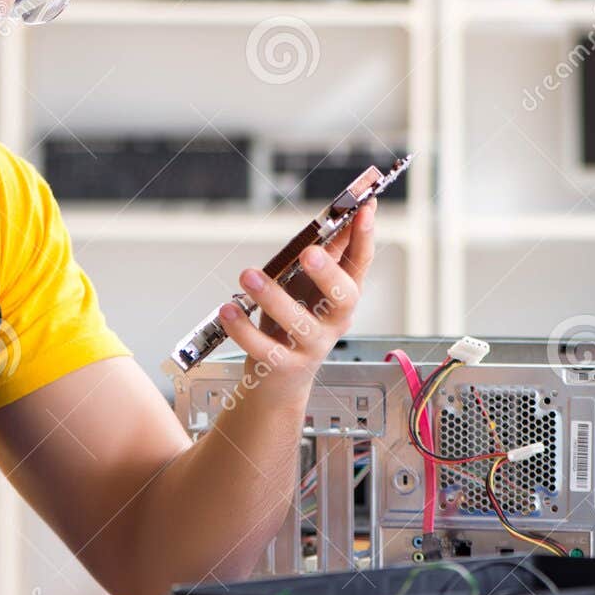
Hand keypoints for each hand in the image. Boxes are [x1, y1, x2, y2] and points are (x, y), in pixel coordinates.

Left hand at [217, 200, 376, 401]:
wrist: (277, 385)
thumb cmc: (290, 328)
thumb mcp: (307, 290)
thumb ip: (323, 257)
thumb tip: (339, 215)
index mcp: (341, 298)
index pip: (360, 265)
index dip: (365, 237)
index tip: (364, 209)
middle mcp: (333, 323)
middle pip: (344, 298)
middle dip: (328, 273)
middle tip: (309, 253)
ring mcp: (311, 347)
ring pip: (300, 323)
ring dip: (273, 297)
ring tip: (248, 275)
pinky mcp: (284, 367)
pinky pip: (265, 348)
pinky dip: (244, 329)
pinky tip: (229, 310)